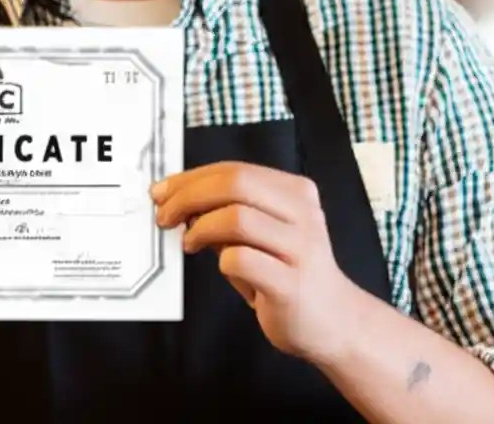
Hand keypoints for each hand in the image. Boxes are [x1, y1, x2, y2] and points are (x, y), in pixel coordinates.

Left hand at [151, 161, 363, 362]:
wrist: (331, 322)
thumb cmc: (287, 274)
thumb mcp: (263, 233)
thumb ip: (229, 212)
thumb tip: (178, 199)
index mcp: (296, 193)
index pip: (234, 170)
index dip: (191, 178)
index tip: (162, 192)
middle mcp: (303, 214)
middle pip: (235, 184)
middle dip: (188, 196)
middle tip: (165, 216)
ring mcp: (300, 248)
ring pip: (236, 218)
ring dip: (200, 228)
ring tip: (189, 243)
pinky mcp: (290, 283)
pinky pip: (241, 259)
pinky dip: (220, 260)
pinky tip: (221, 265)